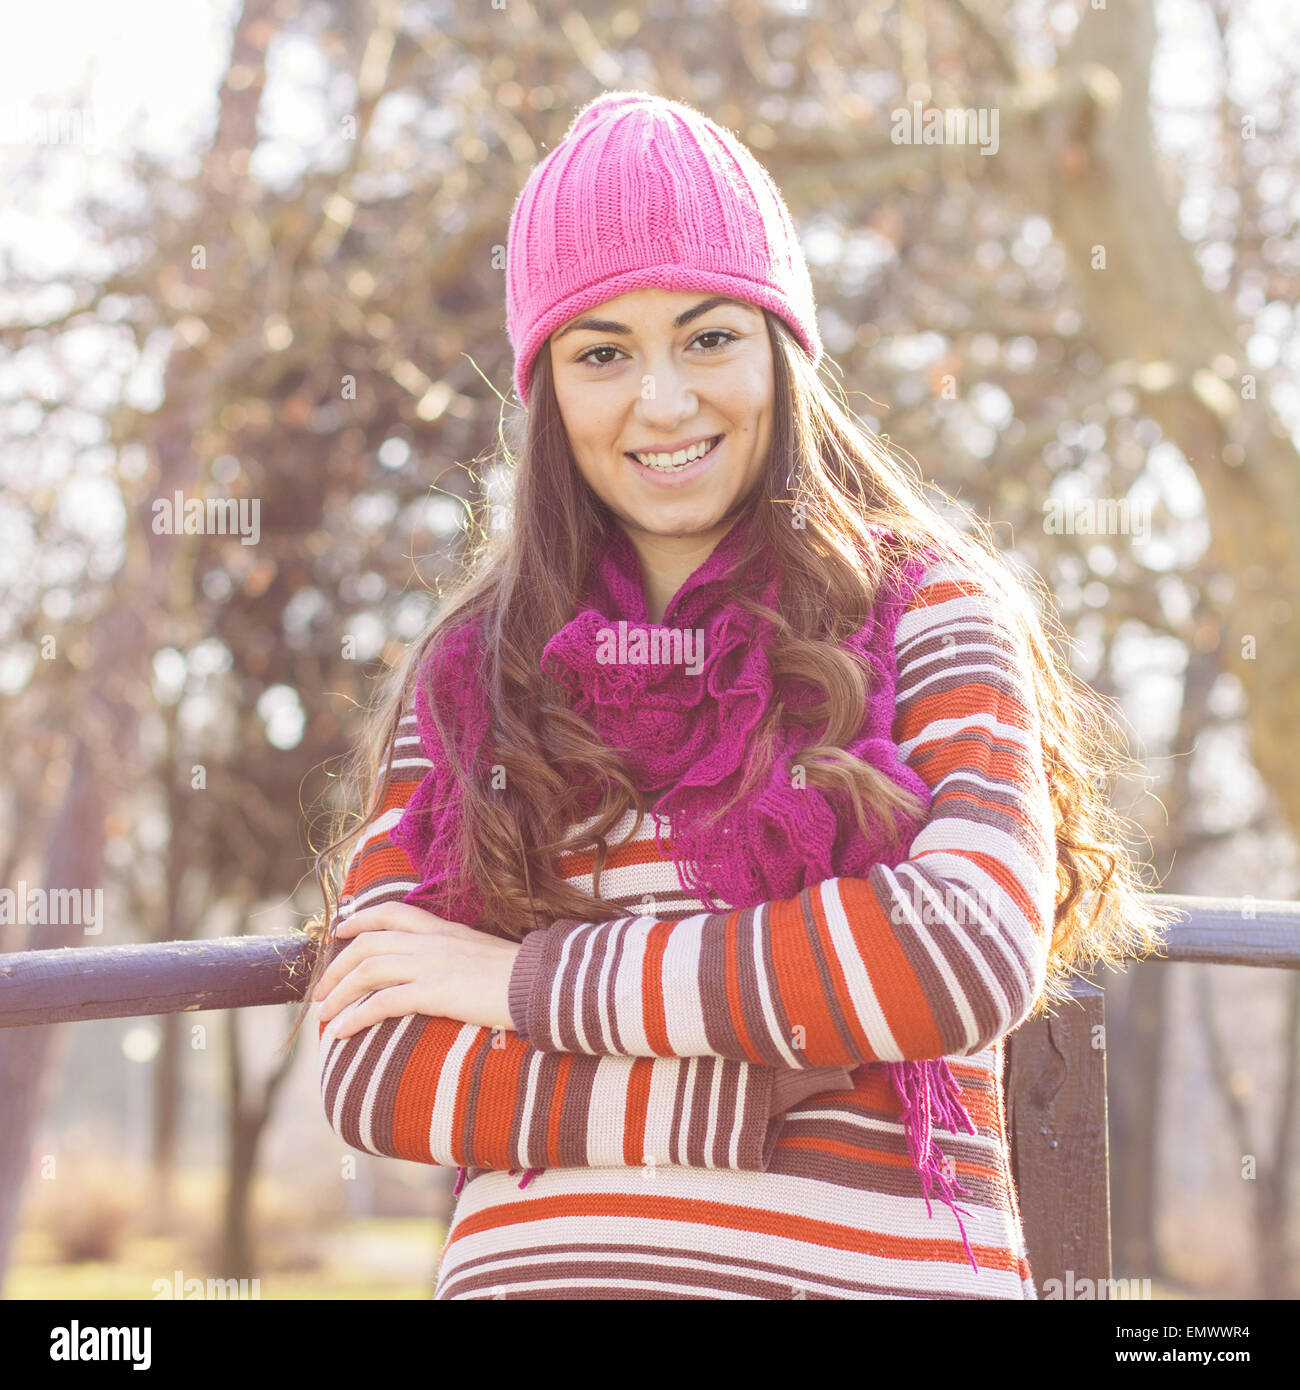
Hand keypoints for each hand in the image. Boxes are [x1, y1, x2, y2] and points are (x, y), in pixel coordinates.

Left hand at [311, 903, 520, 1038]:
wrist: (541, 984)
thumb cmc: (519, 976)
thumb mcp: (482, 952)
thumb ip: (456, 954)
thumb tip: (442, 969)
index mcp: (443, 928)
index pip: (391, 912)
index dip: (360, 919)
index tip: (340, 932)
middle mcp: (431, 941)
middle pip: (368, 943)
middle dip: (337, 967)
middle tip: (320, 991)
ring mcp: (431, 964)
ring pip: (368, 970)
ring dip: (339, 993)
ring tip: (324, 1014)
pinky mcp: (434, 991)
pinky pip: (382, 1002)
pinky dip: (355, 1017)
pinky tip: (342, 1032)